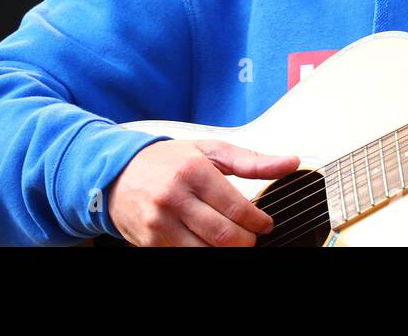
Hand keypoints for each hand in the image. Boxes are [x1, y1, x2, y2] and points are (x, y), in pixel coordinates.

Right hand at [107, 139, 299, 245]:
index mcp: (193, 170)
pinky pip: (186, 257)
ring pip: (206, 252)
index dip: (259, 222)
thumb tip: (289, 162)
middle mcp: (175, 197)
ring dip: (226, 251)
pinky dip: (203, 253)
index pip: (237, 208)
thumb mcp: (209, 151)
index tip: (265, 223)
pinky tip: (208, 242)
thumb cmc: (168, 161)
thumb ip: (252, 160)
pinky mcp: (150, 242)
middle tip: (249, 236)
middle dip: (246, 242)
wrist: (117, 172)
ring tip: (231, 239)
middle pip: (224, 236)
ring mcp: (160, 222)